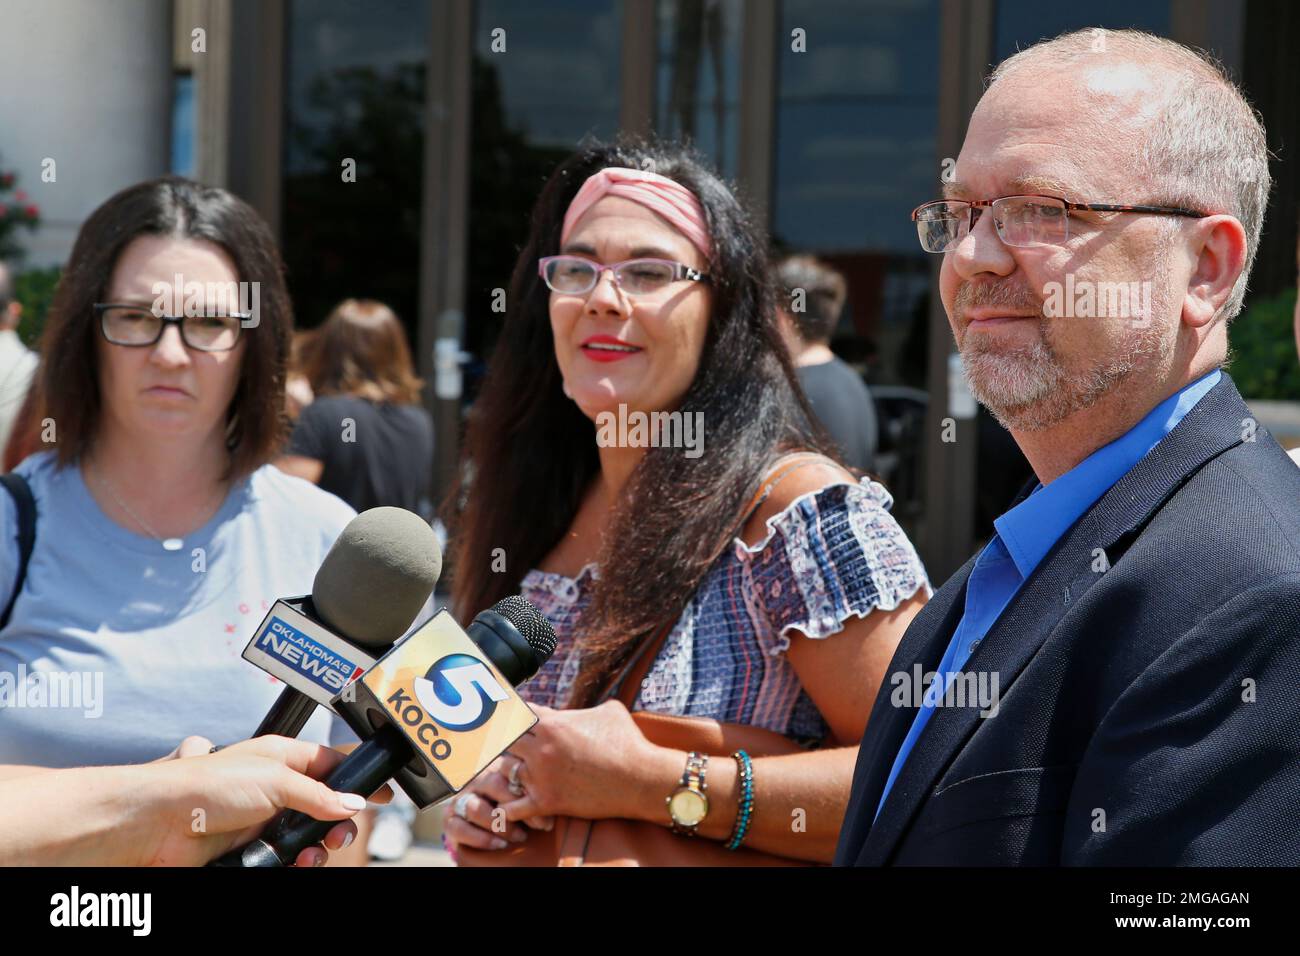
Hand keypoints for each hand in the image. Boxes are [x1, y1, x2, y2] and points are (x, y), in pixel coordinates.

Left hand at [138, 735, 393, 866]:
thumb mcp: (275, 779)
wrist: (161, 824)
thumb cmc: (205, 785)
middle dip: (340, 821)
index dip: (357, 777)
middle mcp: (275, 788)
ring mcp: (265, 820)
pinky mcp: (253, 849)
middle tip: (342, 831)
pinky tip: (298, 863)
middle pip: (326, 806)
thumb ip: (319, 793)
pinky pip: (288, 859)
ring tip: (316, 852)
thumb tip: (352, 801)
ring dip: (319, 847)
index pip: (331, 764)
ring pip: (310, 837)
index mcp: (282, 758)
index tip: (381, 792)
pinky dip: (299, 863)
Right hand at [440, 755, 553, 854]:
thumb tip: (555, 796)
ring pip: (476, 808)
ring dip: (501, 825)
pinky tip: (501, 843)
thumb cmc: (514, 806)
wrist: (485, 824)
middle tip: (540, 825)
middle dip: (518, 807)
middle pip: (493, 784)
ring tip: (521, 836)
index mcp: (494, 767)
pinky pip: (460, 828)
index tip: (549, 809)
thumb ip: (532, 791)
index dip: (529, 790)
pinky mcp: (450, 820)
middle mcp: (475, 780)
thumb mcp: (523, 795)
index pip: (509, 770)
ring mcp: (461, 799)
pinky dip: (482, 838)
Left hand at [496, 701, 654, 823]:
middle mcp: (542, 748)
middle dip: (507, 742)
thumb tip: (576, 707)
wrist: (641, 778)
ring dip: (509, 772)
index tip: (513, 720)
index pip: (516, 713)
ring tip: (513, 774)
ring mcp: (542, 776)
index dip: (513, 716)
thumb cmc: (628, 741)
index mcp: (553, 723)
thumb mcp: (607, 710)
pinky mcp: (547, 802)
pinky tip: (513, 803)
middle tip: (510, 747)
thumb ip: (582, 707)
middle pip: (503, 740)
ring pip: (504, 771)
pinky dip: (509, 806)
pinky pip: (512, 807)